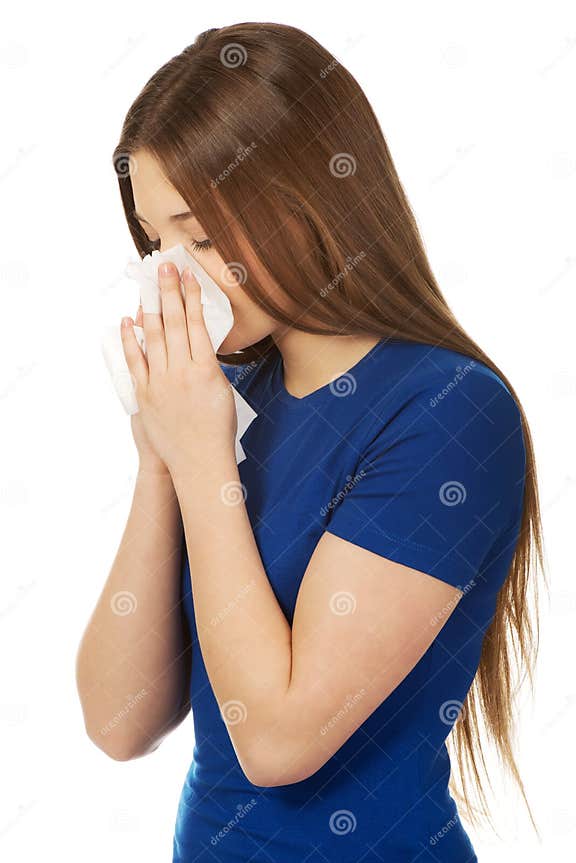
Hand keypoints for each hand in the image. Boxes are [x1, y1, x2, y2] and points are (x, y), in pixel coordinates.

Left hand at [120, 262, 236, 477]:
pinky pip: (135, 361)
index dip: (192, 297)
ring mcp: (160, 383)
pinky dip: (130, 339)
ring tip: (148, 285)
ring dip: (150, 307)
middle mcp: (182, 372)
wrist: (199, 462)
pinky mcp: (145, 395)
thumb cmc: (217, 430)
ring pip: (153, 337)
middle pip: (175, 323)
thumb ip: (208, 365)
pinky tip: (128, 321)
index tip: (189, 276)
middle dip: (169, 292)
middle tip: (165, 267)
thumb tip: (198, 344)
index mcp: (206, 369)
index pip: (198, 324)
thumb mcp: (223, 391)